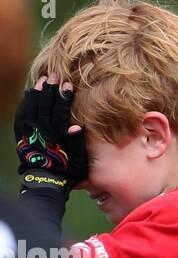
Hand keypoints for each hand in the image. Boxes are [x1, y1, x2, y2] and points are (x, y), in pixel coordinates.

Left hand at [14, 76, 87, 196]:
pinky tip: (27, 94)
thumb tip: (77, 126)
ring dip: (36, 94)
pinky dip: (24, 104)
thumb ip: (77, 143)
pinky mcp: (20, 136)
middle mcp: (39, 134)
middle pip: (43, 107)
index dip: (64, 98)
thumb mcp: (78, 161)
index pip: (59, 112)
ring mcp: (28, 134)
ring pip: (30, 109)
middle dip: (49, 90)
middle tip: (54, 75)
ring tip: (41, 80)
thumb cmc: (66, 171)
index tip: (68, 85)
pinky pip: (20, 117)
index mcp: (55, 137)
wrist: (44, 182)